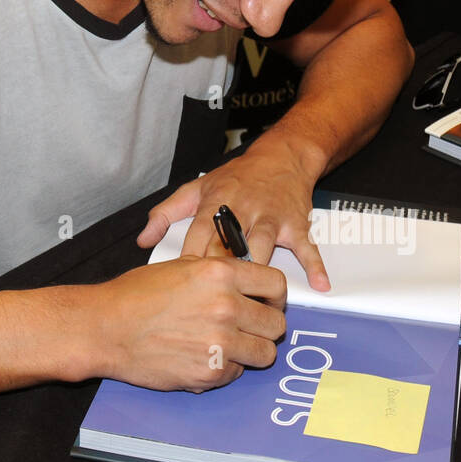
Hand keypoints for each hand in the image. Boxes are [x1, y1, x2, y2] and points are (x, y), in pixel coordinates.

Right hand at [90, 256, 285, 391]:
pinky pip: (238, 373)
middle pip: (276, 323)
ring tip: (228, 344)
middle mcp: (226, 307)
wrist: (106, 328)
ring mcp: (221, 343)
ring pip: (265, 353)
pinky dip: (226, 368)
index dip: (275, 296)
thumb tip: (247, 281)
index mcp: (220, 274)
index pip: (276, 285)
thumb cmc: (136, 295)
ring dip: (251, 350)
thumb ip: (219, 272)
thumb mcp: (181, 266)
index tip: (269, 302)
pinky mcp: (211, 373)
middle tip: (249, 326)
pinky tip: (204, 356)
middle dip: (265, 325)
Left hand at [137, 138, 329, 293]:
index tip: (181, 287)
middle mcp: (243, 209)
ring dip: (256, 273)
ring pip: (263, 248)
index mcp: (216, 202)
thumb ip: (166, 213)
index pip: (199, 235)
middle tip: (210, 303)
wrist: (281, 157)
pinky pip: (307, 247)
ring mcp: (272, 217)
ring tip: (249, 304)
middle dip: (219, 272)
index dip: (190, 261)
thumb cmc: (235, 178)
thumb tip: (142, 240)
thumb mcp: (197, 188)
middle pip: (229, 245)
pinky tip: (318, 286)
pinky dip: (314, 266)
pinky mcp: (297, 224)